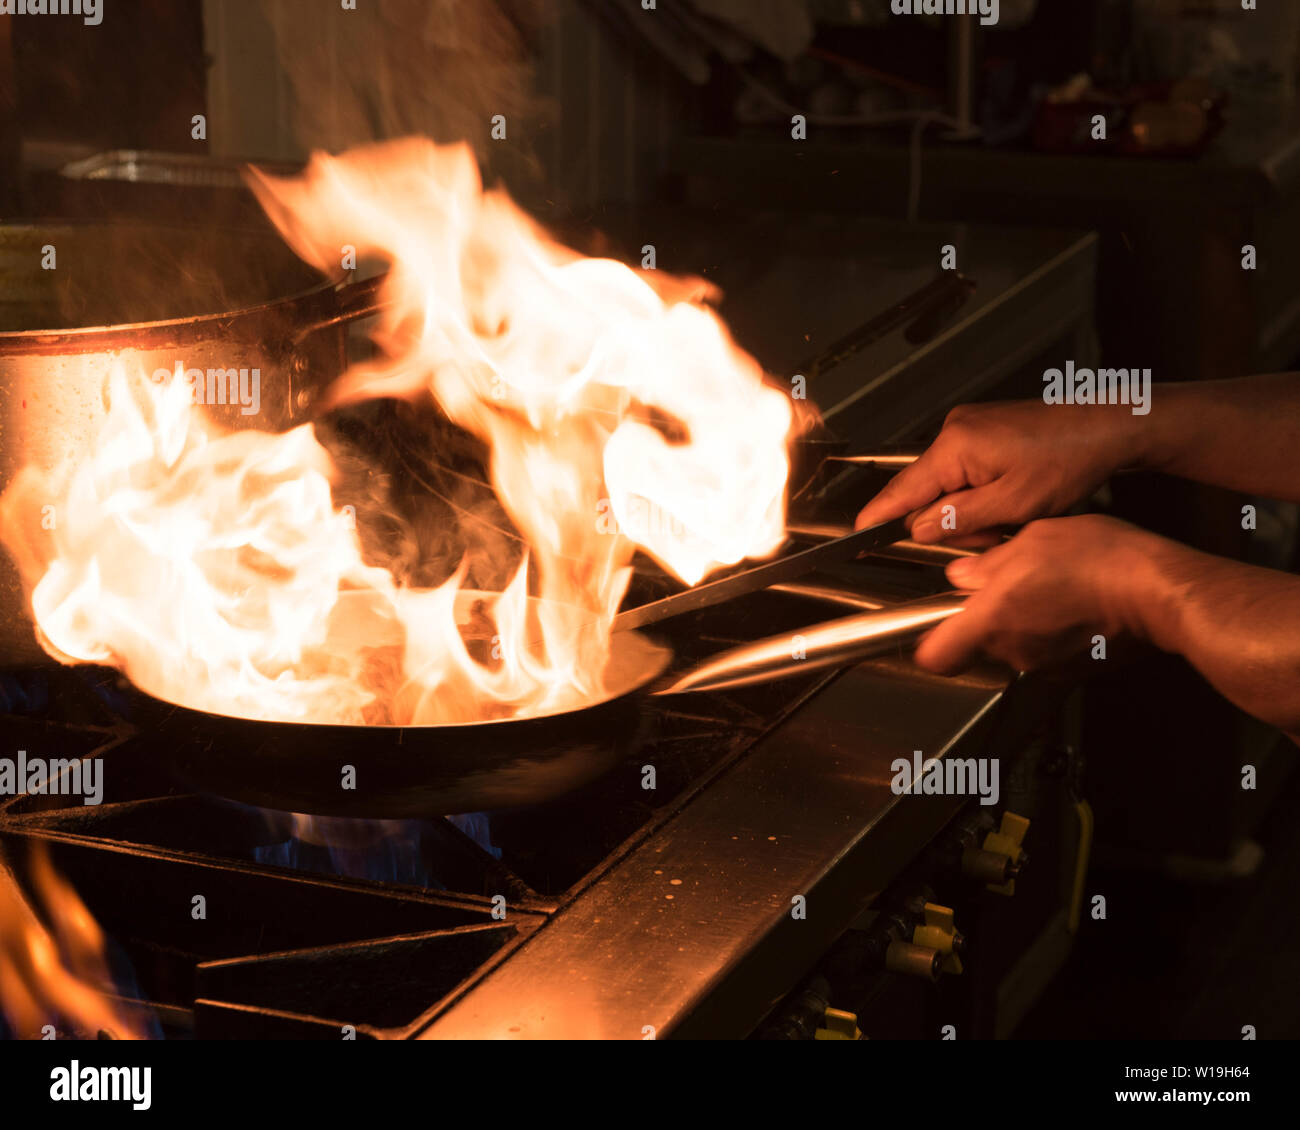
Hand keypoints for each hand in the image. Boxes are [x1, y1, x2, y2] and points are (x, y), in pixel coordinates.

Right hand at [854, 401, 1141, 541]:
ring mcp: (969, 426)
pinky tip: (1011, 496)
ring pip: (949, 485)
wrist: (1107, 426)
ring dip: (971, 508)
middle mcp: (955, 430)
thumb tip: (918, 528)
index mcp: (956, 447)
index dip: (878, 516)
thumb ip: (958, 519)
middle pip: (927, 491)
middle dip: (951, 521)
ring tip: (1012, 513)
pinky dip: (981, 492)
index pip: (902, 490)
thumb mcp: (1012, 505)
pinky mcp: (983, 429)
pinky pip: (965, 470)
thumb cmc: (1069, 459)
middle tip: (993, 532)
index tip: (857, 535)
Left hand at [917, 514, 1158, 673]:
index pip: (934, 656)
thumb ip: (987, 564)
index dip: (925, 643)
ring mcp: (1045, 665)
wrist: (1159, 591)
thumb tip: (965, 573)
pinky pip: (1045, 651)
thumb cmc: (1102, 562)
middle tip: (1006, 582)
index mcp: (992, 620)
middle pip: (976, 644)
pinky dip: (1049, 631)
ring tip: (1046, 587)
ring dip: (1019, 620)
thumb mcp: (1031, 540)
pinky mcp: (1073, 670)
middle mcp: (1014, 650)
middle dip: (984, 616)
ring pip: (1012, 645)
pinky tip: (1068, 602)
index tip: (927, 626)